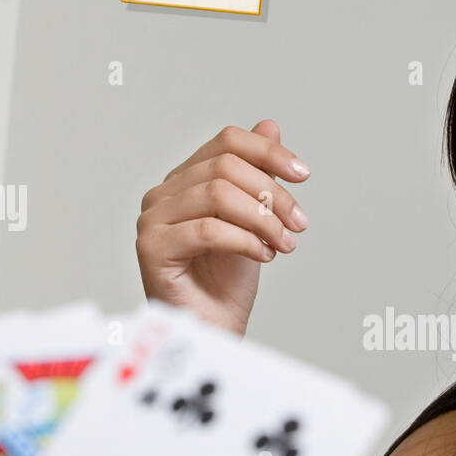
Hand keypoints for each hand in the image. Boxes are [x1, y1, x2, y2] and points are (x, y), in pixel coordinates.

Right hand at [136, 120, 310, 337]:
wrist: (215, 329)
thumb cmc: (228, 281)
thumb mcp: (255, 221)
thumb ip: (258, 176)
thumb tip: (270, 126)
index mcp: (186, 181)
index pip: (226, 143)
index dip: (268, 152)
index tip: (303, 175)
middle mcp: (163, 194)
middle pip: (225, 167)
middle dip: (272, 195)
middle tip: (298, 225)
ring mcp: (152, 219)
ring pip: (217, 195)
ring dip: (263, 219)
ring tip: (284, 244)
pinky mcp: (152, 248)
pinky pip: (207, 230)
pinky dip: (245, 241)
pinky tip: (264, 257)